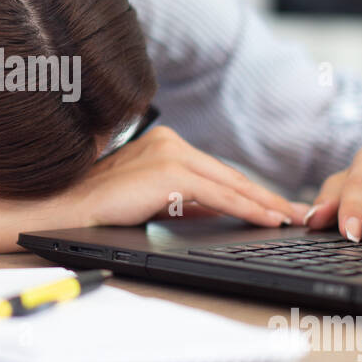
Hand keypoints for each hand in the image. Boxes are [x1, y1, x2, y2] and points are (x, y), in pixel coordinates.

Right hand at [64, 126, 307, 228]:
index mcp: (165, 144)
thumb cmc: (100, 208)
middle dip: (267, 197)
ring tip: (290, 219)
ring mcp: (170, 154)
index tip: (277, 207)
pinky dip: (248, 208)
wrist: (65, 208)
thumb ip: (185, 202)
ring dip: (264, 204)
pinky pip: (219, 194)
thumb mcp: (152, 201)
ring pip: (229, 183)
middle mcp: (171, 142)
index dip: (251, 191)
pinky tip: (267, 219)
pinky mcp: (170, 172)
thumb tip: (219, 210)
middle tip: (297, 213)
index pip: (218, 171)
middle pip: (230, 175)